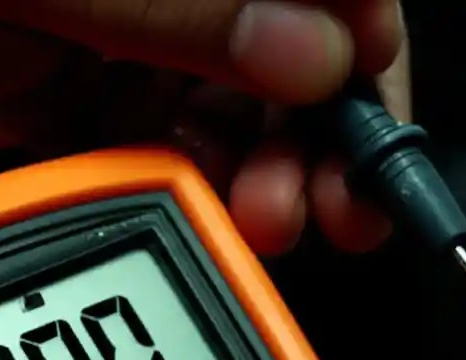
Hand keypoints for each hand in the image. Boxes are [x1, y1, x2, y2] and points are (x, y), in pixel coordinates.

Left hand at [0, 0, 408, 254]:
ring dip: (289, 188)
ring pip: (253, 146)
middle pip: (297, 72)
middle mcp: (157, 19)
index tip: (369, 69)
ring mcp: (127, 94)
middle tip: (341, 183)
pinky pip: (189, 201)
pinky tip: (229, 232)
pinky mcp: (96, 172)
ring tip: (280, 215)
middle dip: (335, 130)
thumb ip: (165, 4)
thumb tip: (310, 48)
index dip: (352, 23)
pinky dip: (224, 227)